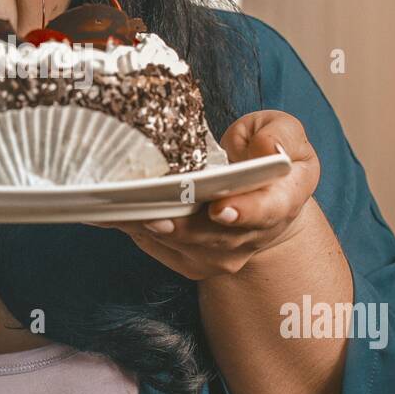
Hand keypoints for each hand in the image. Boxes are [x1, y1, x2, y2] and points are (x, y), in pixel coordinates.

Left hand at [82, 110, 319, 280]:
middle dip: (181, 225)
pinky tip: (110, 215)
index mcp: (281, 201)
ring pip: (183, 246)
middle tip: (151, 213)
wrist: (262, 199)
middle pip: (214, 236)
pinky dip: (135, 232)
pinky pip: (161, 250)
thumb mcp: (283, 131)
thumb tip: (269, 148)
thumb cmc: (265, 155)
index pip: (265, 211)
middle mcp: (253, 236)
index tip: (219, 209)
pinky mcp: (193, 262)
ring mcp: (222, 254)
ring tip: (119, 211)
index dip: (243, 211)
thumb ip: (279, 134)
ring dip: (150, 229)